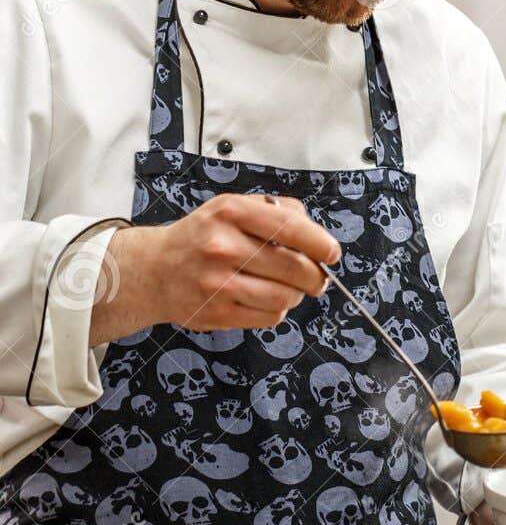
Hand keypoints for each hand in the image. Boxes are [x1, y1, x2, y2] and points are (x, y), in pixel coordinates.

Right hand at [89, 194, 341, 342]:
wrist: (155, 270)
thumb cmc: (201, 237)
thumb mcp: (231, 208)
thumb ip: (275, 211)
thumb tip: (316, 234)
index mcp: (230, 212)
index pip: (290, 228)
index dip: (320, 244)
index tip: (332, 252)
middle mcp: (223, 246)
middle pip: (295, 267)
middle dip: (315, 276)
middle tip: (316, 278)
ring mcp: (219, 282)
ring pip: (286, 296)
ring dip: (296, 295)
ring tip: (289, 288)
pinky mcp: (218, 312)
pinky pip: (270, 316)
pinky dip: (276, 309)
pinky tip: (265, 298)